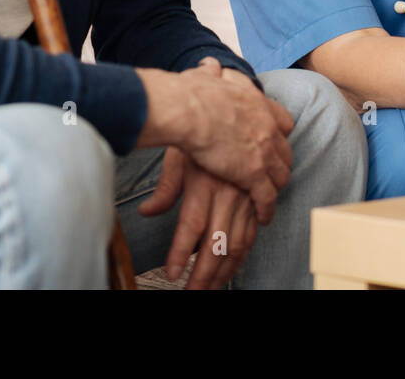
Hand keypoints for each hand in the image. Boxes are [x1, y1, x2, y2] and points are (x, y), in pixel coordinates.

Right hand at [135, 58, 294, 222]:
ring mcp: (264, 151)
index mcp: (259, 104)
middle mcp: (268, 127)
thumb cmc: (192, 93)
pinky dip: (267, 209)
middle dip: (280, 164)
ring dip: (276, 188)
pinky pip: (267, 197)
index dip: (280, 133)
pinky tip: (263, 218)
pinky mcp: (254, 173)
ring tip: (268, 199)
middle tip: (272, 174)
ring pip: (281, 176)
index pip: (284, 121)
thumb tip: (208, 64)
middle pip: (286, 151)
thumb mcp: (206, 77)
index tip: (274, 140)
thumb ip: (210, 73)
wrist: (190, 110)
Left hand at [138, 146, 256, 289]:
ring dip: (224, 270)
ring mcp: (245, 196)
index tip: (172, 274)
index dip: (181, 253)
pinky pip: (252, 232)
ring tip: (211, 287)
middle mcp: (227, 193)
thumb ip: (166, 189)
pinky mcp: (256, 197)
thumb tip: (147, 212)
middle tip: (193, 292)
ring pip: (237, 243)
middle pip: (216, 243)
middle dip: (204, 274)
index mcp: (205, 183)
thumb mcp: (179, 158)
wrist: (236, 111)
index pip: (191, 226)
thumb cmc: (203, 132)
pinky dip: (243, 253)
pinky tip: (232, 267)